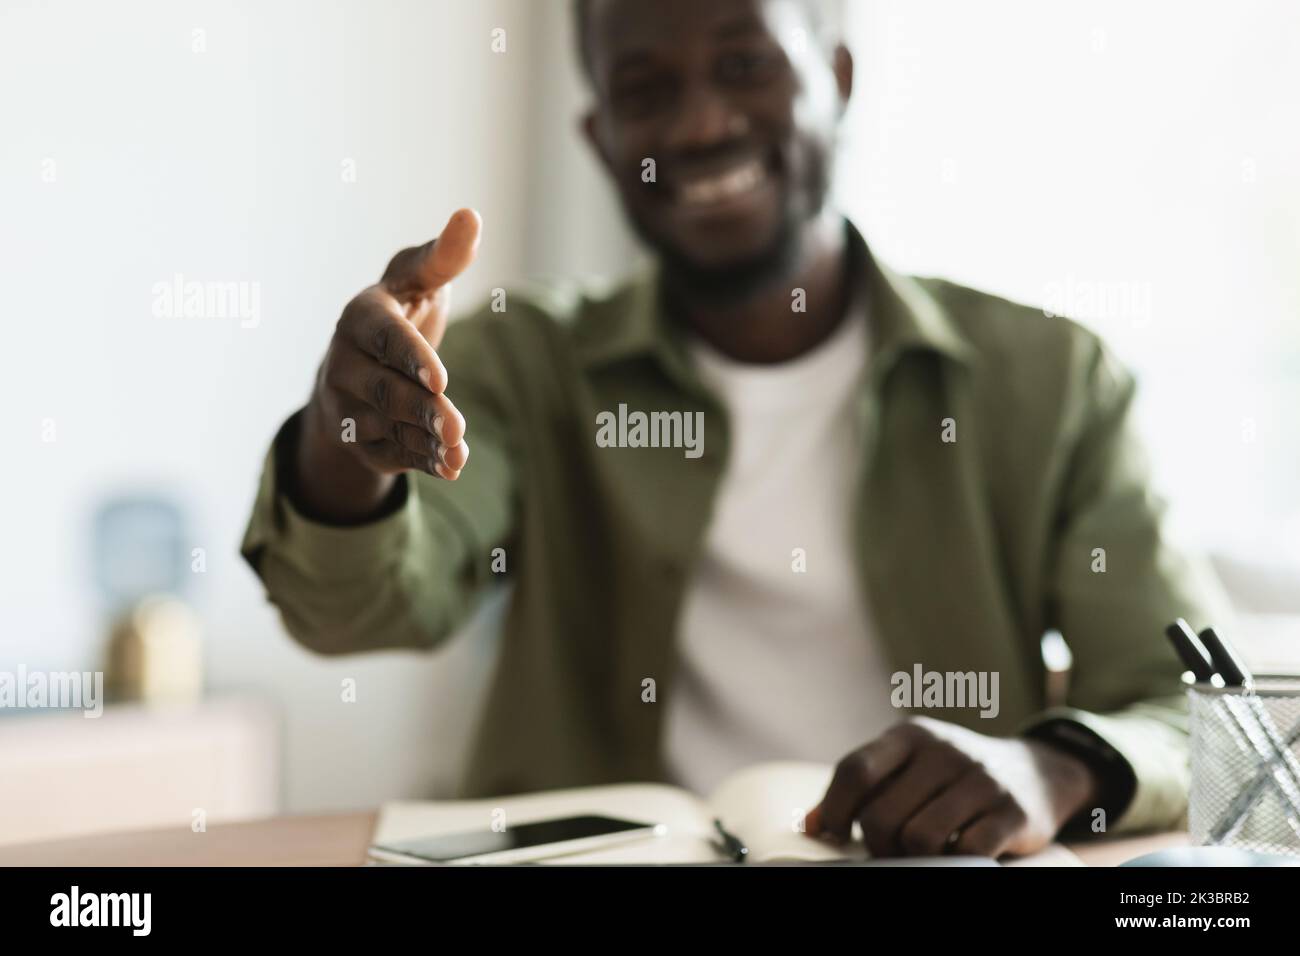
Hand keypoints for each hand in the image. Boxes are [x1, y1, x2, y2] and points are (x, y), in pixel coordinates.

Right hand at [296, 209, 480, 520]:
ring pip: (387, 427)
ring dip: (423, 440)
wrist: (361, 363)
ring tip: (457, 449)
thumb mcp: (419, 277)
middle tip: (457, 427)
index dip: (410, 358)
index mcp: (360, 316)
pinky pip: (389, 454)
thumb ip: (445, 255)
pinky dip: (420, 462)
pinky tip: (450, 466)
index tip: (440, 379)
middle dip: (422, 410)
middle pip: (385, 391)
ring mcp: (345, 404)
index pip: (385, 338)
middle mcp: (344, 361)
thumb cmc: (401, 309)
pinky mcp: (357, 439)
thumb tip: (471, 216)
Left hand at [804, 716, 1098, 858]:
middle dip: (878, 843)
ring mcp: (981, 779)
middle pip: (881, 816)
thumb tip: (812, 825)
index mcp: (910, 734)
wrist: (1036, 771)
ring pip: (919, 839)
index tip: (835, 832)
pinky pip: (966, 852)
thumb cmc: (951, 774)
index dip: (835, 809)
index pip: (855, 770)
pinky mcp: (1012, 812)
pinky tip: (958, 849)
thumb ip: (862, 787)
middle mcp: (944, 750)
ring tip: (924, 848)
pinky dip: (955, 860)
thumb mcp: (908, 764)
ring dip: (916, 856)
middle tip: (891, 846)